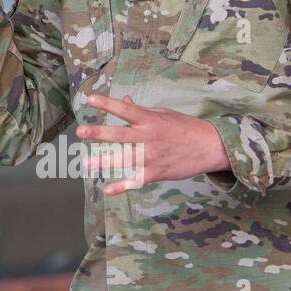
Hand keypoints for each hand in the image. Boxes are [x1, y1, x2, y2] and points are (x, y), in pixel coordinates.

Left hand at [76, 94, 231, 195]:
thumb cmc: (184, 126)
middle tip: (81, 132)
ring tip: (86, 163)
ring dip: (104, 162)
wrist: (209, 146)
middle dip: (99, 134)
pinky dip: (122, 186)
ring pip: (124, 159)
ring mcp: (152, 156)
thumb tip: (123, 100)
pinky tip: (106, 190)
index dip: (106, 104)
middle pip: (120, 135)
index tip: (89, 100)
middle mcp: (148, 137)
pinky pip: (136, 180)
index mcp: (149, 119)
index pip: (124, 110)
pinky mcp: (157, 172)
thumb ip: (140, 110)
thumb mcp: (162, 113)